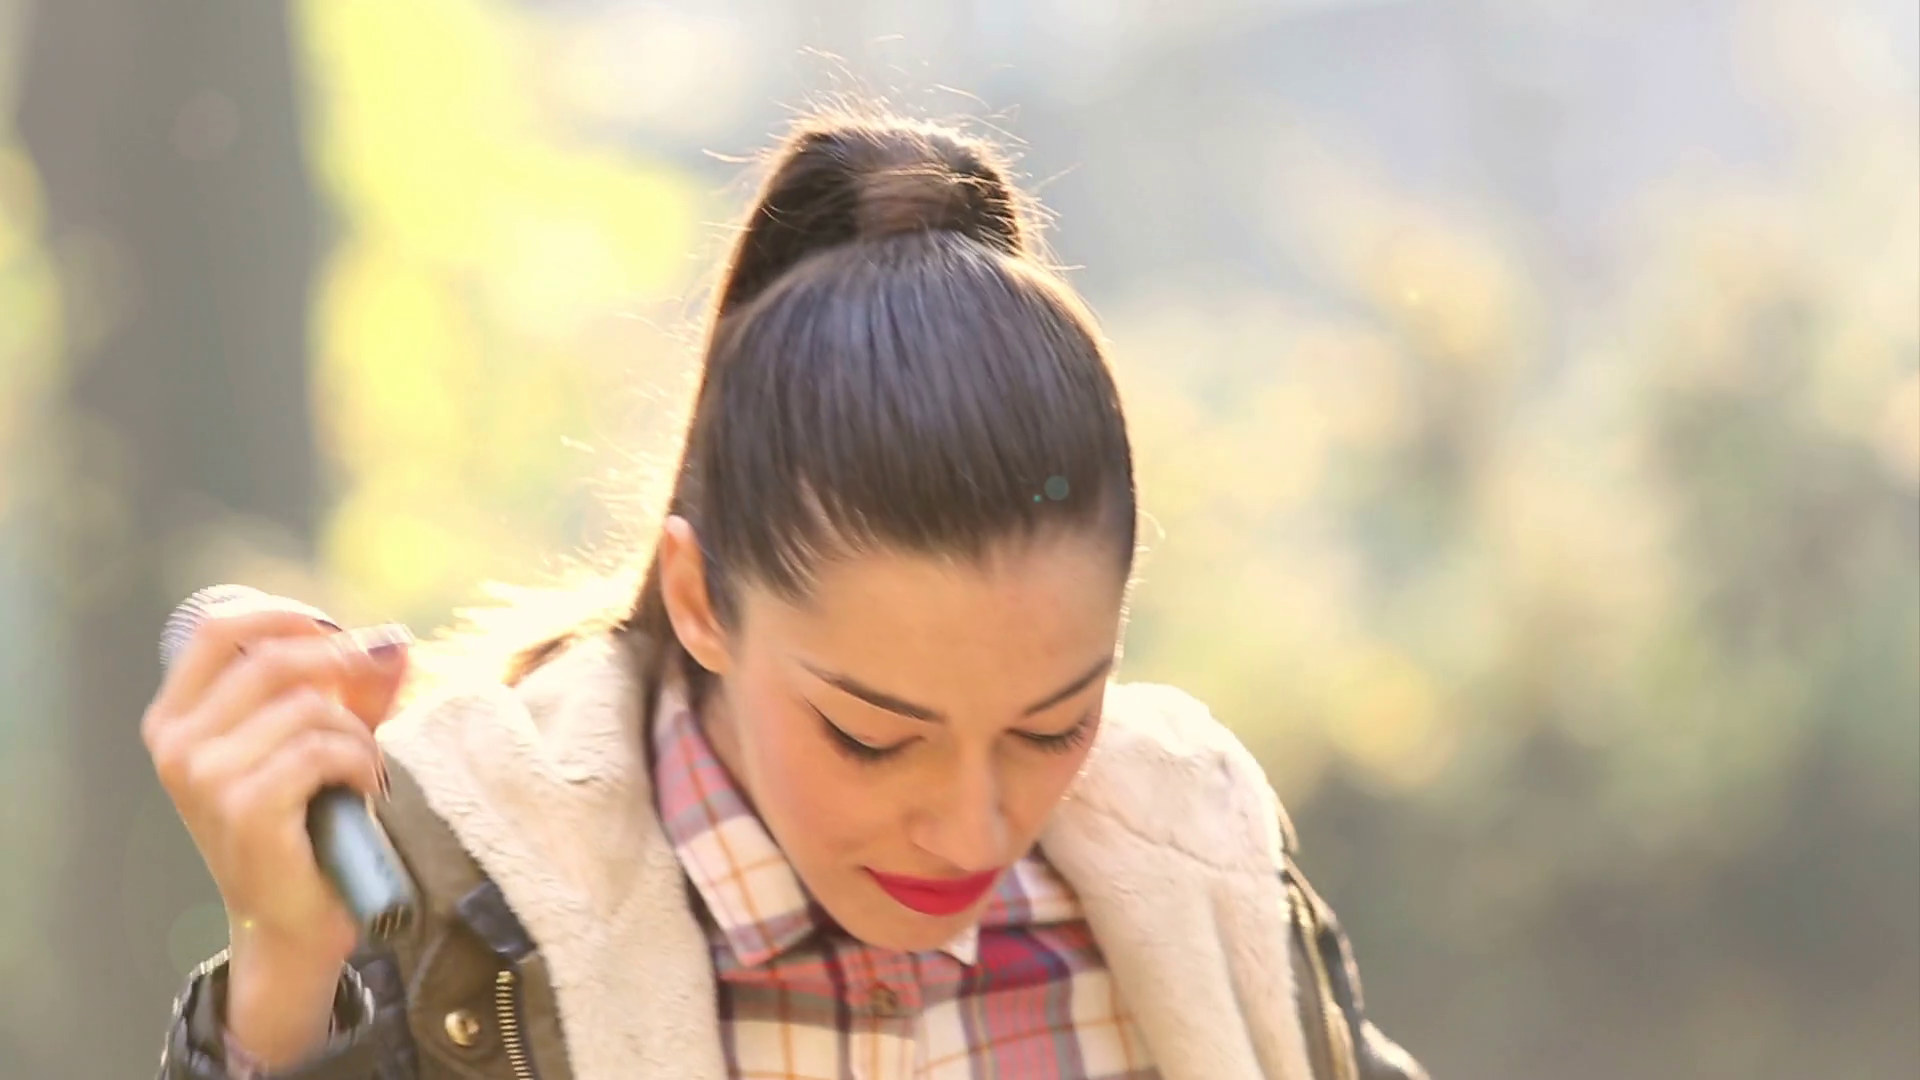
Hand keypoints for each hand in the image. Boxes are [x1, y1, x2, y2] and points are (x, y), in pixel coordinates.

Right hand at [142, 605, 409, 968]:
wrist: (292, 919)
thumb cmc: (303, 823)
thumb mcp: (307, 740)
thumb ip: (342, 687)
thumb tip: (396, 640)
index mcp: (175, 719)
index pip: (219, 629)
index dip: (285, 615)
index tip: (336, 629)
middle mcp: (177, 744)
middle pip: (274, 661)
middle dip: (343, 667)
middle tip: (380, 690)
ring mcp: (205, 777)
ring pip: (308, 708)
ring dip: (358, 733)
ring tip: (364, 767)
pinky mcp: (245, 808)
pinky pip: (322, 751)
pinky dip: (359, 763)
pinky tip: (362, 788)